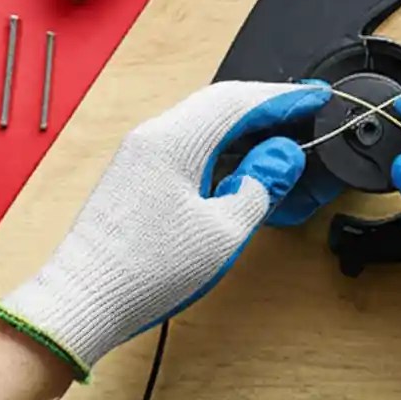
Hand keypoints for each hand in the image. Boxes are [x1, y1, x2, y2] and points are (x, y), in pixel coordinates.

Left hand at [0, 81, 328, 378]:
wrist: (81, 302)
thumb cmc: (145, 270)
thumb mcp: (223, 230)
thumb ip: (261, 185)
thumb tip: (284, 156)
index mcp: (174, 139)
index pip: (241, 100)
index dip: (286, 98)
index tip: (319, 97)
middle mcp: (154, 136)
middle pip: (221, 105)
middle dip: (267, 108)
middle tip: (307, 113)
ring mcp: (141, 156)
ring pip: (204, 126)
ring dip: (245, 130)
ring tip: (282, 139)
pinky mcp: (136, 177)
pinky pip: (188, 147)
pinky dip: (222, 149)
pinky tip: (242, 166)